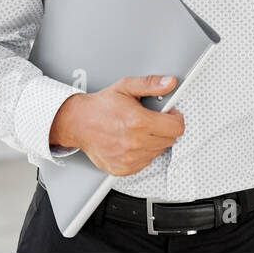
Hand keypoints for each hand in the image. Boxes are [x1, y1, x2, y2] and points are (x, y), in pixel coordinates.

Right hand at [50, 74, 184, 176]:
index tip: (170, 114)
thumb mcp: (126, 87)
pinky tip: (132, 142)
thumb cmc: (101, 106)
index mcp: (137, 122)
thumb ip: (150, 84)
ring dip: (154, 141)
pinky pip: (145, 163)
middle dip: (165, 129)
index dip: (175, 118)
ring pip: (158, 152)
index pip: (176, 127)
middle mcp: (133, 143)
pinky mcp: (122, 169)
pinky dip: (143, 153)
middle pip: (169, 140)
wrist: (77, 123)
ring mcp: (128, 158)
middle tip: (152, 120)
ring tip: (139, 131)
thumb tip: (169, 83)